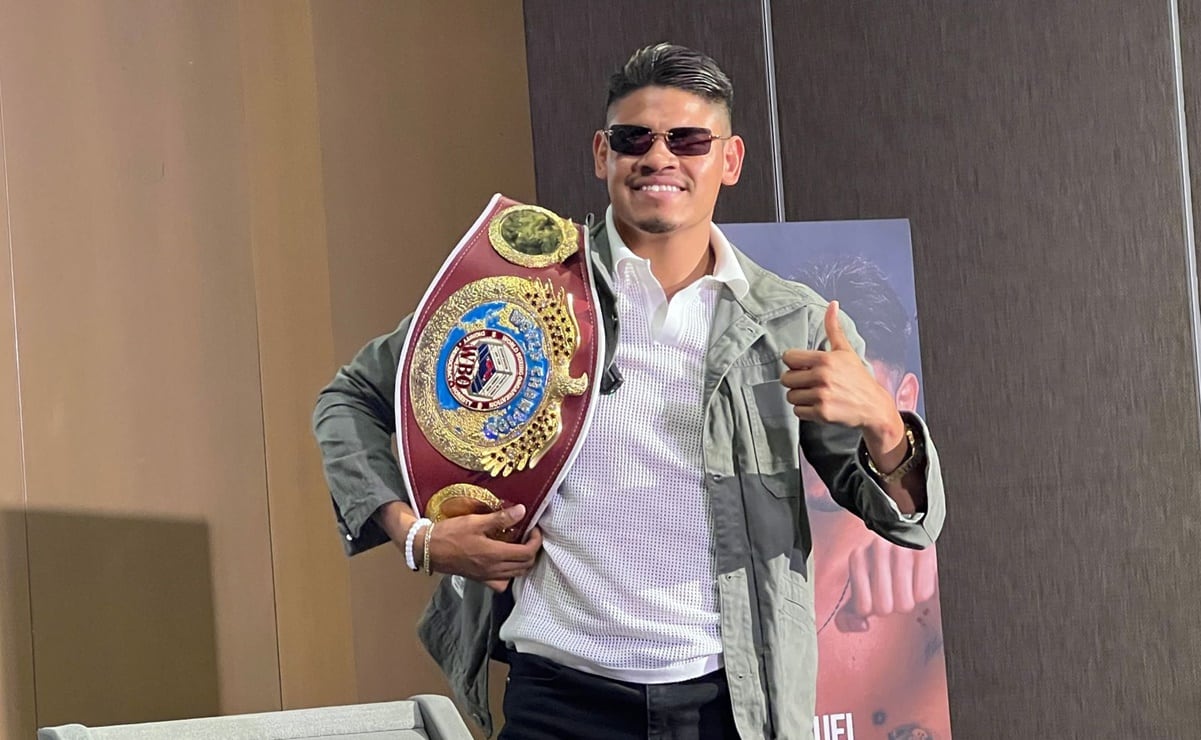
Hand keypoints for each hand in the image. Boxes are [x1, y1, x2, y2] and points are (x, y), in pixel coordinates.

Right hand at [424, 505, 542, 587]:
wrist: (427, 549)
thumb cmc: (449, 533)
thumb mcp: (475, 522)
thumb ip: (500, 518)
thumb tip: (522, 510)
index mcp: (495, 554)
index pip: (527, 553)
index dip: (536, 541)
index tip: (534, 529)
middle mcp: (494, 569)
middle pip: (525, 565)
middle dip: (532, 550)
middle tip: (528, 535)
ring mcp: (487, 577)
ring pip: (516, 575)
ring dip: (523, 562)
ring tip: (519, 546)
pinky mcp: (480, 579)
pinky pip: (502, 583)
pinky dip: (509, 575)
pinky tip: (504, 563)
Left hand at [781, 301, 902, 447]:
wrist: (874, 406)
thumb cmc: (858, 378)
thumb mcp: (846, 351)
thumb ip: (834, 328)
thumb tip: (832, 304)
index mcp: (825, 359)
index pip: (788, 358)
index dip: (795, 363)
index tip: (804, 367)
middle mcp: (822, 376)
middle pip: (786, 378)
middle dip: (796, 381)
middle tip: (810, 383)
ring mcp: (822, 395)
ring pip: (791, 396)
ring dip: (800, 397)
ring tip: (815, 394)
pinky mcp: (822, 413)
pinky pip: (798, 411)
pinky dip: (805, 411)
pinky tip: (818, 405)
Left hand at [836, 539, 937, 631]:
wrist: (909, 544)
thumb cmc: (880, 575)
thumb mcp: (859, 591)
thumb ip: (847, 617)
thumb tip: (863, 625)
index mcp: (858, 558)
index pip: (863, 608)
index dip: (873, 609)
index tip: (876, 596)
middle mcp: (877, 548)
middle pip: (884, 608)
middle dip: (891, 607)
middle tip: (893, 592)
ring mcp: (901, 548)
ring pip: (904, 603)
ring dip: (907, 602)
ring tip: (906, 586)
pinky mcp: (924, 552)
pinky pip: (923, 595)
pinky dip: (922, 594)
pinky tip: (917, 580)